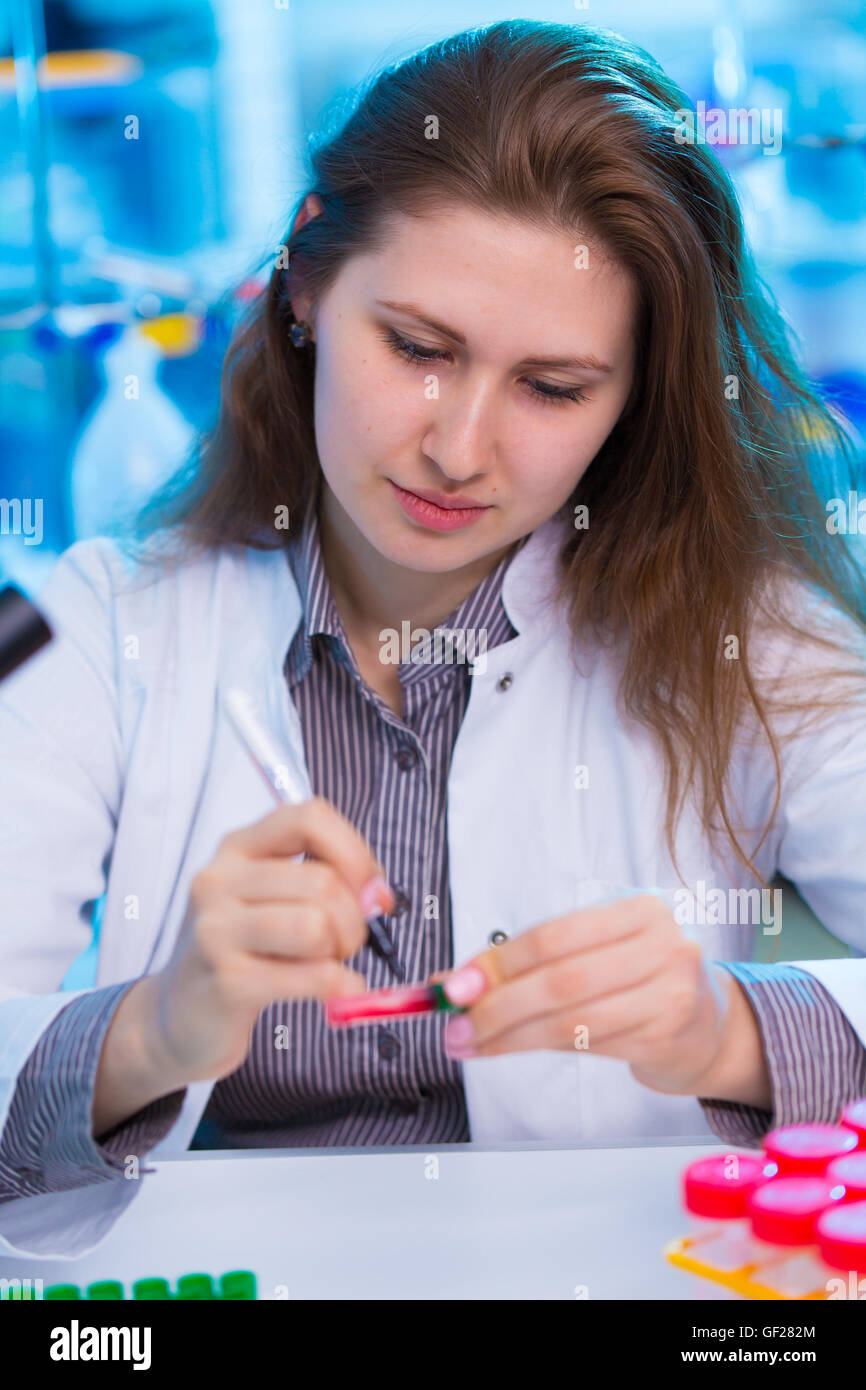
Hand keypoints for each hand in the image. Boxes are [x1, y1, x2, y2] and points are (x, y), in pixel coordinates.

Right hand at [145, 797, 393, 1084]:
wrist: (181, 1016)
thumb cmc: (244, 952)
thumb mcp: (276, 901)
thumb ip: (327, 882)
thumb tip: (378, 893)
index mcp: (238, 848)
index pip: (309, 817)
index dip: (354, 852)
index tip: (369, 889)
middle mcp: (219, 880)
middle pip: (322, 880)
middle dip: (354, 918)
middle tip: (345, 943)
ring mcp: (216, 930)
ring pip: (315, 924)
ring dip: (341, 950)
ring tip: (329, 963)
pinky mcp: (226, 982)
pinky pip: (309, 976)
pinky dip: (338, 985)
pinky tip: (337, 990)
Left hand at [432, 894, 768, 1102]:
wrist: (706, 1028)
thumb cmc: (636, 980)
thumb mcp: (591, 953)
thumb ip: (528, 962)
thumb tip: (451, 981)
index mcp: (639, 909)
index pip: (554, 935)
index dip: (499, 962)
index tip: (455, 986)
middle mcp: (662, 945)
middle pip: (560, 980)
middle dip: (497, 1004)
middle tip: (454, 1024)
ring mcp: (670, 994)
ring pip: (570, 1019)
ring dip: (509, 1036)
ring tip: (468, 1044)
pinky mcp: (665, 1038)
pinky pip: (587, 1044)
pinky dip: (537, 1048)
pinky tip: (506, 1050)